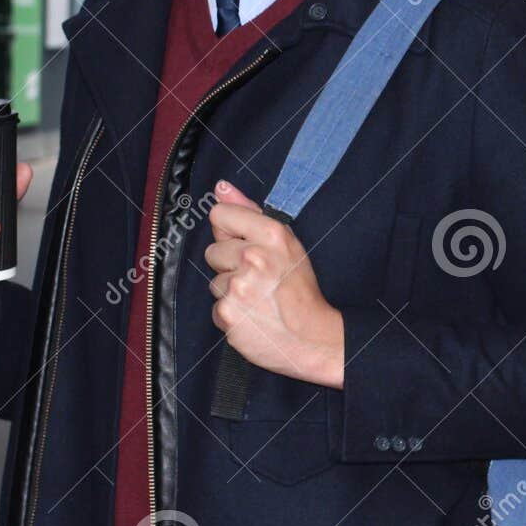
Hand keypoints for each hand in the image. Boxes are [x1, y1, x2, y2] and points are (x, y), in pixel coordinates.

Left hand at [204, 179, 344, 388]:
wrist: (312, 337)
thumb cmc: (301, 290)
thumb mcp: (286, 243)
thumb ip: (249, 212)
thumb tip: (221, 188)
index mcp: (272, 234)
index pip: (220, 215)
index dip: (230, 232)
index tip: (246, 246)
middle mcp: (253, 257)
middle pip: (212, 250)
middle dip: (229, 265)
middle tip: (258, 279)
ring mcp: (238, 287)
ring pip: (214, 281)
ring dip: (230, 291)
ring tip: (257, 300)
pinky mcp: (227, 313)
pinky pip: (216, 307)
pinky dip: (231, 314)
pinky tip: (252, 316)